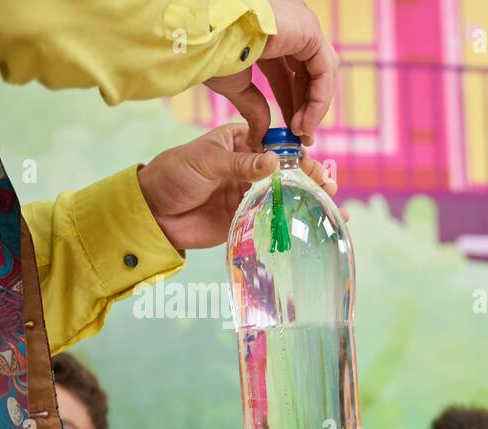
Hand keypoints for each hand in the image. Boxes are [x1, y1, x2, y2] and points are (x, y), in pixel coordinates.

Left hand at [136, 123, 340, 251]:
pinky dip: (298, 221)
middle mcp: (250, 167)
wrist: (153, 214)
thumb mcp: (205, 162)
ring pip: (287, 195)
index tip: (313, 165)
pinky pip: (277, 218)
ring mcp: (251, 193)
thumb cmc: (173, 176)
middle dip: (312, 178)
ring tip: (334, 208)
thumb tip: (273, 162)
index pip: (275, 144)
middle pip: (288, 171)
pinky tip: (318, 226)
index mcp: (240, 143)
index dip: (297, 154)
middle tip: (330, 188)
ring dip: (311, 200)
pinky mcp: (249, 217)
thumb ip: (239, 164)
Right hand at [205, 0, 340, 147]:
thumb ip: (253, 107)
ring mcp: (301, 24)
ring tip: (300, 132)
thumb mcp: (235, 84)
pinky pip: (324, 71)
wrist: (206, 34)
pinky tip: (304, 122)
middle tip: (302, 135)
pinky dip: (318, 100)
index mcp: (269, 34)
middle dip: (306, 107)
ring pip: (321, 73)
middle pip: (309, 73)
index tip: (293, 130)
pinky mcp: (309, 29)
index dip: (293, 103)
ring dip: (312, 107)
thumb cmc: (210, 49)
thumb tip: (259, 135)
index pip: (290, 72)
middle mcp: (289, 26)